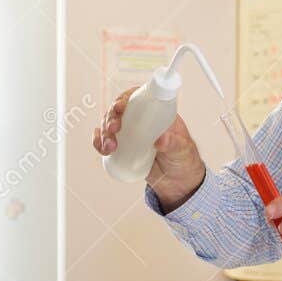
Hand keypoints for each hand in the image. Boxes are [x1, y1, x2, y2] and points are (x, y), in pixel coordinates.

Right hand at [93, 86, 205, 210]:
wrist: (178, 182)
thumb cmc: (183, 159)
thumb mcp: (182, 149)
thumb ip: (174, 143)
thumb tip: (161, 140)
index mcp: (155, 113)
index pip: (137, 99)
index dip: (125, 99)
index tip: (120, 107)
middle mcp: (140, 121)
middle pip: (119, 111)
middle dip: (111, 117)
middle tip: (113, 129)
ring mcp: (130, 134)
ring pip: (109, 126)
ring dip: (104, 134)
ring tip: (109, 148)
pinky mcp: (123, 149)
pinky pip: (105, 142)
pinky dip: (98, 142)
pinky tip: (99, 146)